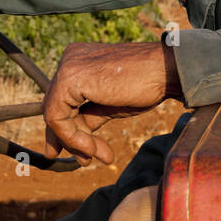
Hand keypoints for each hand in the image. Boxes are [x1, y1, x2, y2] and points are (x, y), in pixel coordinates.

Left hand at [42, 42, 179, 165]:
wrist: (165, 71)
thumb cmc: (145, 84)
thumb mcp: (110, 104)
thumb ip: (89, 116)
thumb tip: (75, 140)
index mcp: (79, 60)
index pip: (63, 100)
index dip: (67, 130)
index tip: (78, 151)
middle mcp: (69, 59)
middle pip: (57, 108)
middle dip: (70, 139)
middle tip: (84, 161)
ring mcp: (67, 67)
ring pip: (55, 115)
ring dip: (75, 142)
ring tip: (95, 157)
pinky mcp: (69, 80)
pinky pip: (58, 117)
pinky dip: (72, 137)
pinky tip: (91, 148)